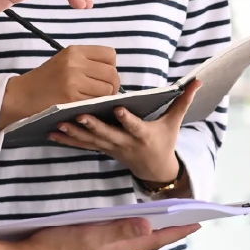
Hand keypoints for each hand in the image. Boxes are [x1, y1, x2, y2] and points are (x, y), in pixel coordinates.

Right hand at [0, 46, 121, 127]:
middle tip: (103, 92)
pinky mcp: (71, 98)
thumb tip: (113, 73)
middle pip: (112, 74)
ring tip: (92, 99)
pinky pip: (95, 102)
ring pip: (107, 90)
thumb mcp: (65, 61)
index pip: (110, 54)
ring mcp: (73, 81)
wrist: (22, 95)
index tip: (104, 76)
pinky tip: (84, 105)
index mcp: (74, 51)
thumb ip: (87, 62)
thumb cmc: (45, 79)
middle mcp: (75, 63)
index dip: (111, 67)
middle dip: (112, 86)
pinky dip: (94, 106)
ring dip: (104, 97)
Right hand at [5, 218, 200, 249]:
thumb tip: (149, 225)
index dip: (176, 231)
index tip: (198, 222)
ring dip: (146, 232)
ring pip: (129, 244)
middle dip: (167, 231)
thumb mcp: (88, 236)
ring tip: (160, 221)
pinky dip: (123, 235)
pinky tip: (118, 228)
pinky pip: (112, 244)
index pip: (153, 239)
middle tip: (185, 220)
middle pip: (145, 242)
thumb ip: (118, 230)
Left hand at [50, 81, 200, 184]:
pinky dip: (68, 140)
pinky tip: (52, 133)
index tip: (118, 108)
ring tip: (58, 124)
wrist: (154, 168)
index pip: (135, 126)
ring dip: (74, 133)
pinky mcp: (102, 149)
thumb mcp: (174, 123)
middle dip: (93, 126)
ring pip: (91, 141)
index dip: (127, 119)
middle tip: (78, 114)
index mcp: (143, 135)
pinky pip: (83, 146)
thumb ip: (183, 101)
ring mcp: (112, 148)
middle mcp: (125, 143)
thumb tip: (196, 80)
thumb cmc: (164, 141)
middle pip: (107, 134)